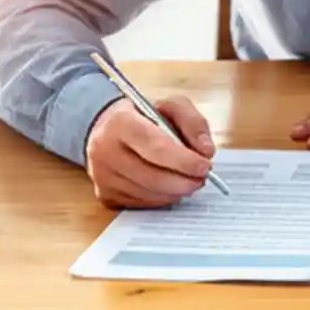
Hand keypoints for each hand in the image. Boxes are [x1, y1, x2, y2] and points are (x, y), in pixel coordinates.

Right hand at [85, 95, 215, 208]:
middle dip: (183, 180)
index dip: (182, 160)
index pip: (154, 146)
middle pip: (151, 175)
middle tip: (203, 177)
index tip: (204, 165)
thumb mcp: (170, 106)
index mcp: (120, 122)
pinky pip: (141, 204)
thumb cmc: (143, 117)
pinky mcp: (106, 195)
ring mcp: (103, 176)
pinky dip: (163, 198)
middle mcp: (105, 151)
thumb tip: (206, 150)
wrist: (106, 129)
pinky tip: (172, 187)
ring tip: (191, 181)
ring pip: (148, 193)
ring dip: (176, 191)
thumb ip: (193, 122)